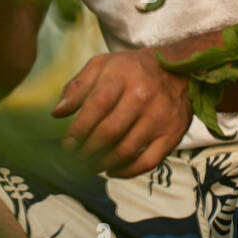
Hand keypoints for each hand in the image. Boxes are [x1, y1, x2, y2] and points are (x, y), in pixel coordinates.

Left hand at [52, 49, 192, 176]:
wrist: (179, 69)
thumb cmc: (133, 69)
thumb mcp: (103, 65)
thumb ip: (78, 86)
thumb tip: (57, 113)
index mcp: (122, 75)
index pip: (95, 106)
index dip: (78, 129)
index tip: (67, 144)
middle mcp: (142, 96)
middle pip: (109, 132)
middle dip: (87, 150)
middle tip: (76, 158)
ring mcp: (159, 117)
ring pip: (126, 150)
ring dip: (103, 163)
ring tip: (90, 166)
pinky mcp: (172, 134)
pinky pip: (147, 162)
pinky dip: (127, 172)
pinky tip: (112, 170)